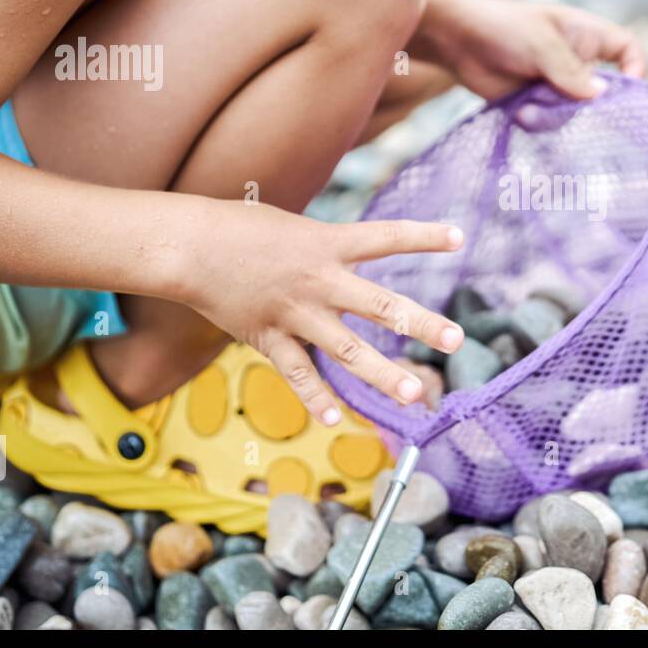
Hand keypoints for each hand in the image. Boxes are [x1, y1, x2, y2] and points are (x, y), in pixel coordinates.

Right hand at [184, 202, 464, 424]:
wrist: (188, 246)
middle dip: (420, 323)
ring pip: (347, 351)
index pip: (386, 236)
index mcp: (328, 243)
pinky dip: (317, 399)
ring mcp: (295, 314)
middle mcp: (319, 280)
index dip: (423, 236)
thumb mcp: (297, 227)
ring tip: (416, 394)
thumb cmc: (241, 228)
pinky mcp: (268, 338)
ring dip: (383, 374)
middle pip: (380, 305)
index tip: (460, 238)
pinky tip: (339, 420)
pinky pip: (298, 374)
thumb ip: (331, 251)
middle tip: (456, 339)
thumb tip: (357, 264)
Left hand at [424, 0, 647, 101]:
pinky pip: (551, 122)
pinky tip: (519, 113)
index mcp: (587, 35)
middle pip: (605, 92)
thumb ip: (570, 70)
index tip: (629, 90)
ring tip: (527, 107)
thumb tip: (601, 96)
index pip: (628, 50)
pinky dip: (538, 121)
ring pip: (576, 113)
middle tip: (569, 109)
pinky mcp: (537, 103)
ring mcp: (557, 84)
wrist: (456, 41)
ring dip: (554, 115)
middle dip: (587, 105)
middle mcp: (577, 61)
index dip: (636, 69)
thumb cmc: (501, 28)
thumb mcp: (540, 44)